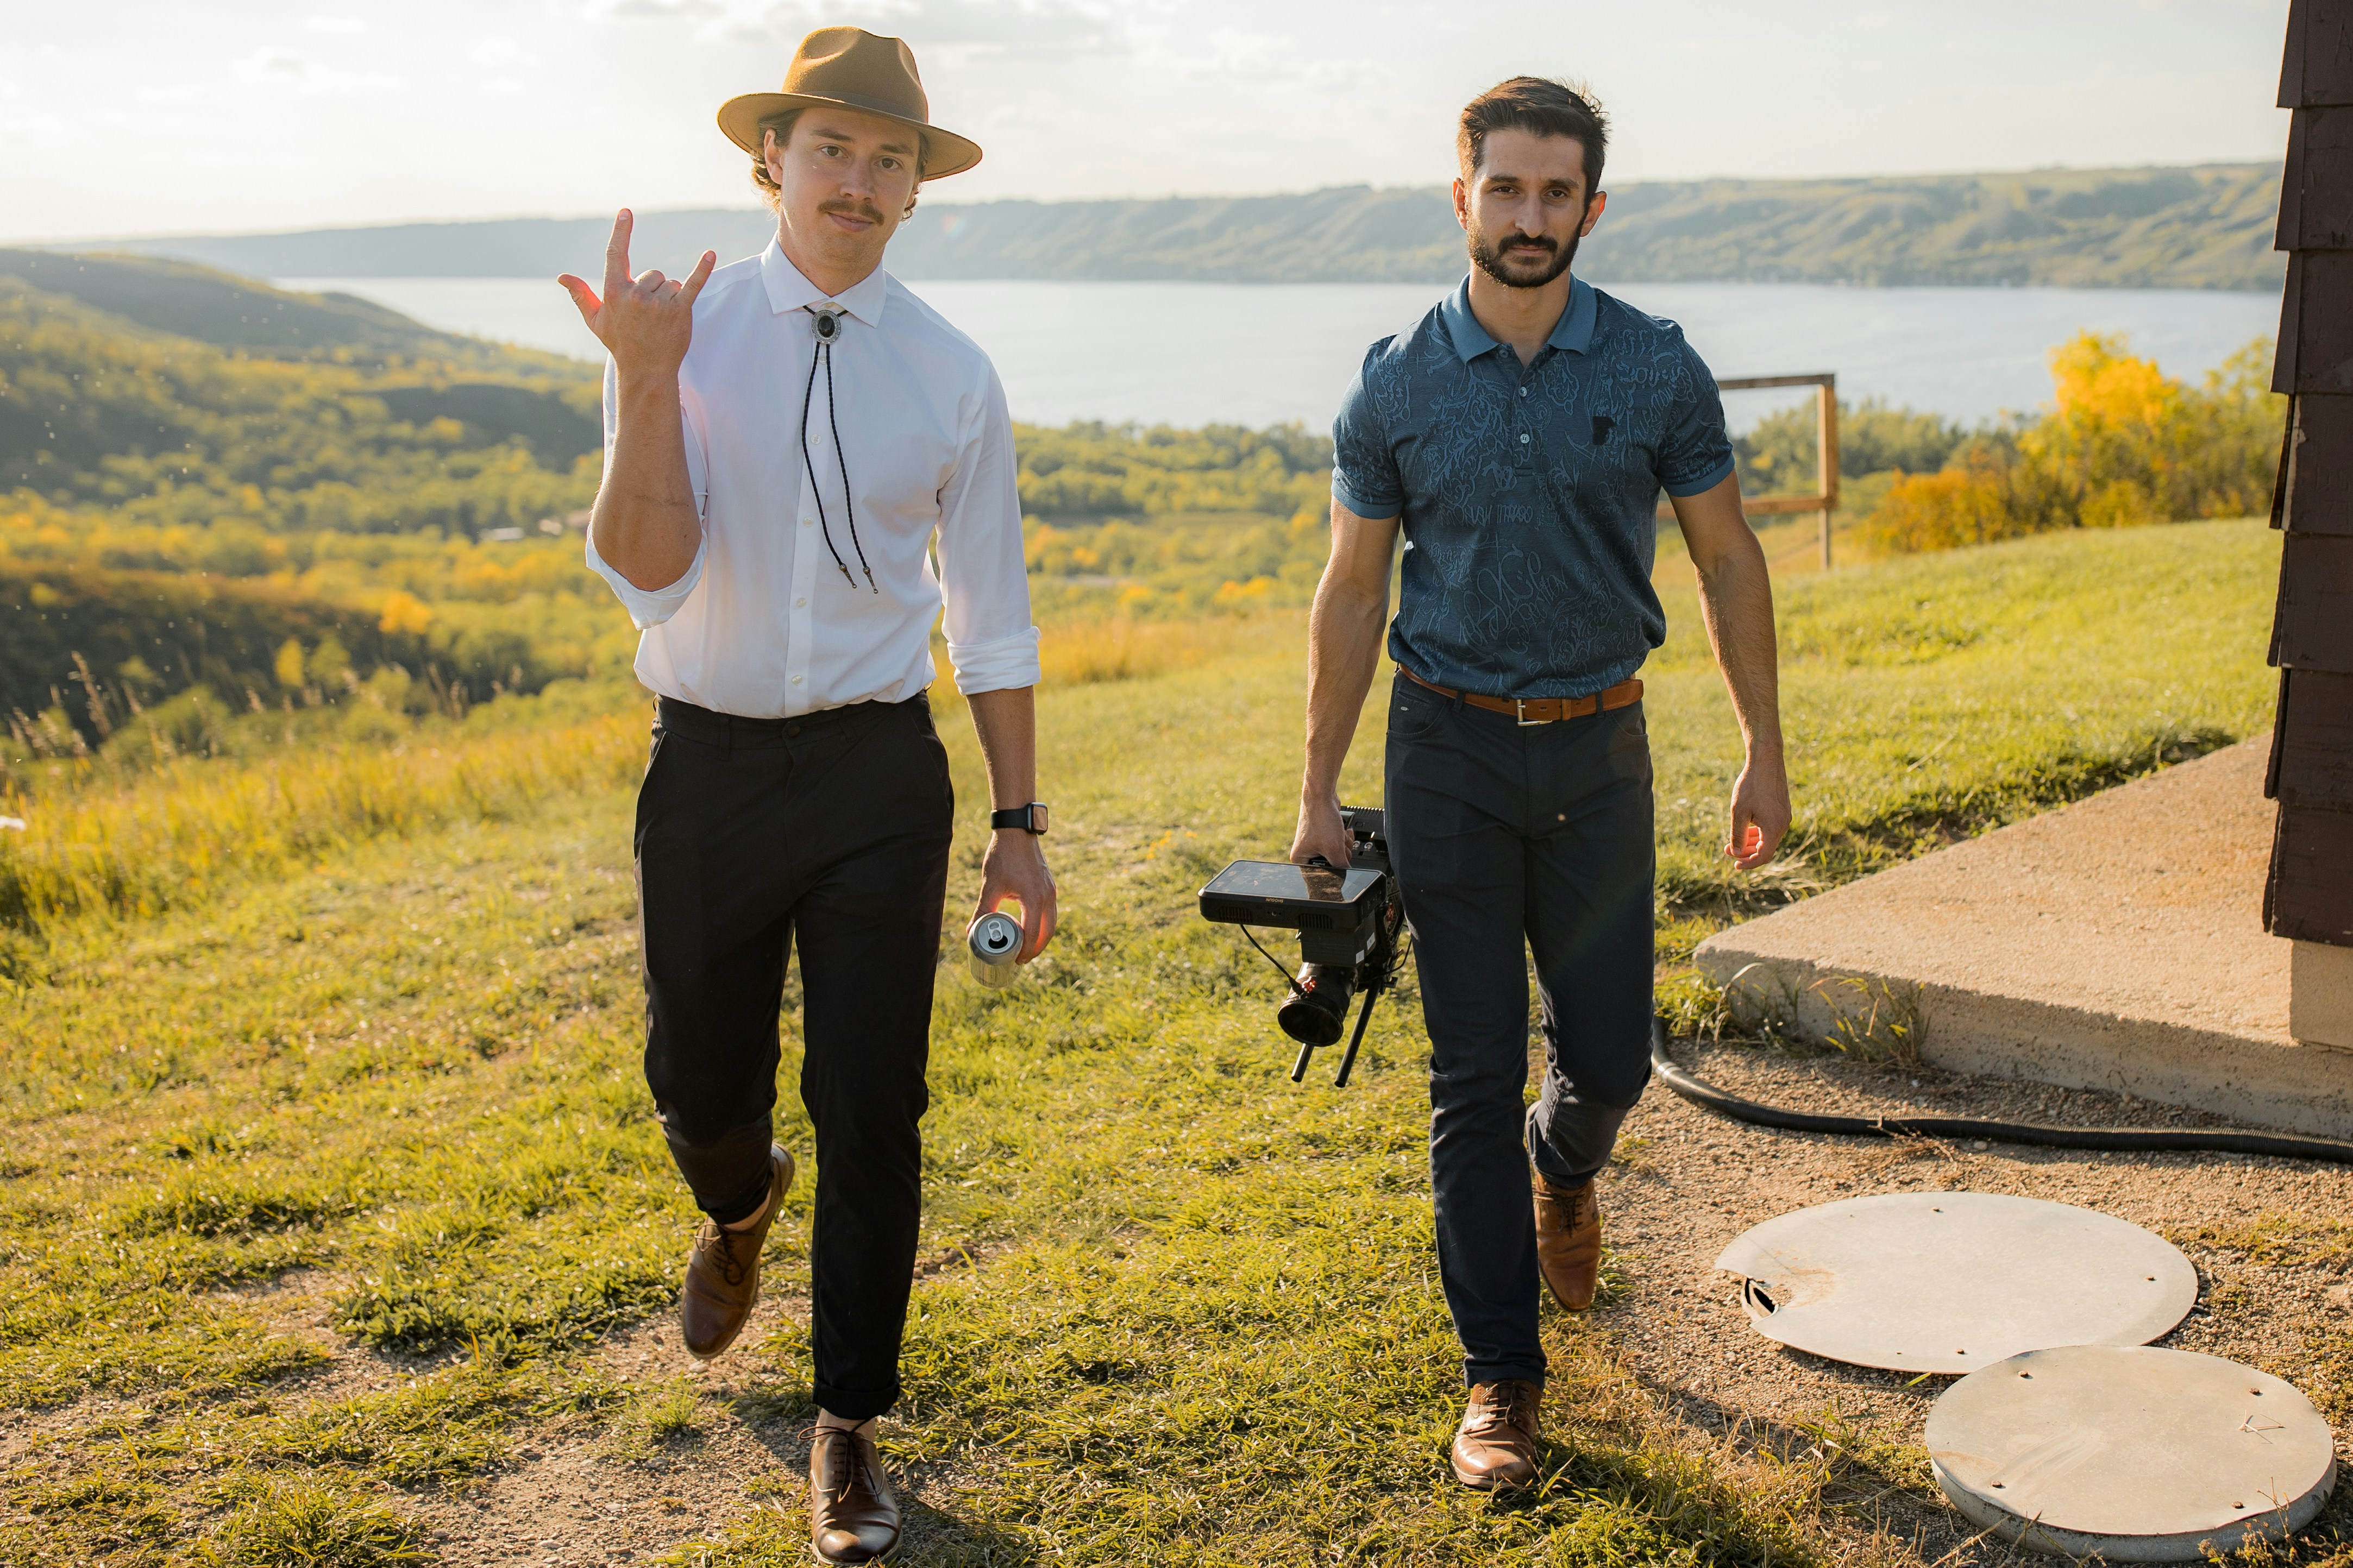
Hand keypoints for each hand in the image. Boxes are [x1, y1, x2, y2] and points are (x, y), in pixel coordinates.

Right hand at [557, 209, 715, 378]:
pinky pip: (693, 284)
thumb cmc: (620, 343)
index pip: (616, 255)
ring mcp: (658, 303)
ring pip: (670, 283)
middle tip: (648, 315)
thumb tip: (561, 276)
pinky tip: (710, 254)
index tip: (626, 212)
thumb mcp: (595, 320)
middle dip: (653, 289)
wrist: (646, 371)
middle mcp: (636, 295)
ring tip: (662, 320)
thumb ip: (580, 295)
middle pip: (652, 274)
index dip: (621, 232)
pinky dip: (702, 269)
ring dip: (669, 297)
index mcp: (614, 293)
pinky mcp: (679, 311)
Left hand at [972, 830, 1057, 962]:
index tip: (1016, 961)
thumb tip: (970, 931)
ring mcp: (1051, 890)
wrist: (1016, 831)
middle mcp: (1047, 896)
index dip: (1025, 951)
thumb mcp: (990, 886)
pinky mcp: (1050, 885)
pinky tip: (1031, 925)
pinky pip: (1051, 910)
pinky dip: (1044, 923)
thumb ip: (982, 910)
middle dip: (1037, 948)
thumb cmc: (1002, 857)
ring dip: (1042, 937)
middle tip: (1023, 959)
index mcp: (1034, 899)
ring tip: (1027, 947)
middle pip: (1048, 932)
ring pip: (1052, 922)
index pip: (1032, 934)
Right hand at [1289, 793, 1350, 868]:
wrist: (1322, 796)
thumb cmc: (1320, 818)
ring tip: (1338, 833)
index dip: (1334, 867)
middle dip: (1341, 852)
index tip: (1336, 857)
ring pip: (1338, 853)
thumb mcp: (1334, 849)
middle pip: (1332, 863)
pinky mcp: (1324, 835)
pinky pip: (1338, 843)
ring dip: (1344, 844)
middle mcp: (1306, 852)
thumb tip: (1347, 873)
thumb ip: (1341, 866)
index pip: (1322, 874)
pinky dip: (1343, 837)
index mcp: (1300, 859)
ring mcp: (1315, 842)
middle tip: (1337, 841)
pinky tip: (1342, 830)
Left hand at [1725, 758, 1791, 870]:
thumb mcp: (1738, 812)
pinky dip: (1757, 832)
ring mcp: (1784, 817)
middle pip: (1765, 849)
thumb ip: (1737, 835)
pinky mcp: (1782, 810)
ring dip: (1751, 843)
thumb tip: (1735, 853)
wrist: (1765, 761)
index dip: (1749, 864)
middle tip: (1727, 850)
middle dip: (1746, 853)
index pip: (1763, 856)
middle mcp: (1783, 825)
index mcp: (1774, 828)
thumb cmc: (1751, 785)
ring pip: (1767, 838)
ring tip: (1732, 842)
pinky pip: (1770, 828)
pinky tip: (1744, 829)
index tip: (1735, 866)